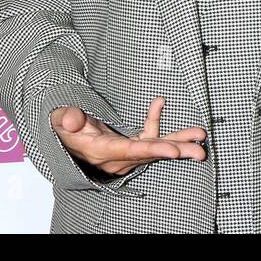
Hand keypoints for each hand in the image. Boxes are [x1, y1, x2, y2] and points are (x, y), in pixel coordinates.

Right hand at [51, 96, 206, 177]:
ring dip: (179, 141)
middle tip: (200, 151)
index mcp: (102, 152)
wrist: (65, 139)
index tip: (175, 151)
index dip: (154, 150)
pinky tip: (159, 102)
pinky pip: (148, 135)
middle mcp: (117, 157)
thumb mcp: (60, 121)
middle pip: (150, 154)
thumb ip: (67, 118)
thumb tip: (73, 118)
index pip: (132, 152)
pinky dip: (155, 119)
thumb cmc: (65, 129)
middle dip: (177, 151)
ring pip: (156, 148)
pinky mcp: (131, 147)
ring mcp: (126, 154)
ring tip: (200, 136)